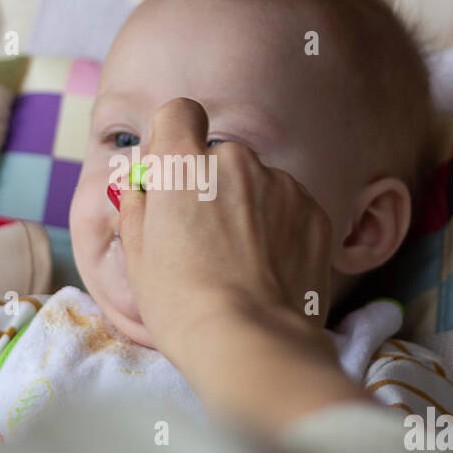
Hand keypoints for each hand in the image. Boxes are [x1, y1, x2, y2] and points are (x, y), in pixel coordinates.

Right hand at [114, 97, 361, 437]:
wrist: (251, 340)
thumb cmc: (181, 302)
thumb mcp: (137, 255)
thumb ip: (138, 206)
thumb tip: (144, 188)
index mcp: (184, 163)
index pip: (179, 112)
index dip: (174, 137)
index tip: (174, 172)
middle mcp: (235, 159)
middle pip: (220, 156)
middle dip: (211, 185)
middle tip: (204, 237)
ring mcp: (281, 183)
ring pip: (257, 183)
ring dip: (248, 207)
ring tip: (241, 261)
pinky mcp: (315, 210)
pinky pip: (288, 207)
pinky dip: (280, 228)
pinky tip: (269, 269)